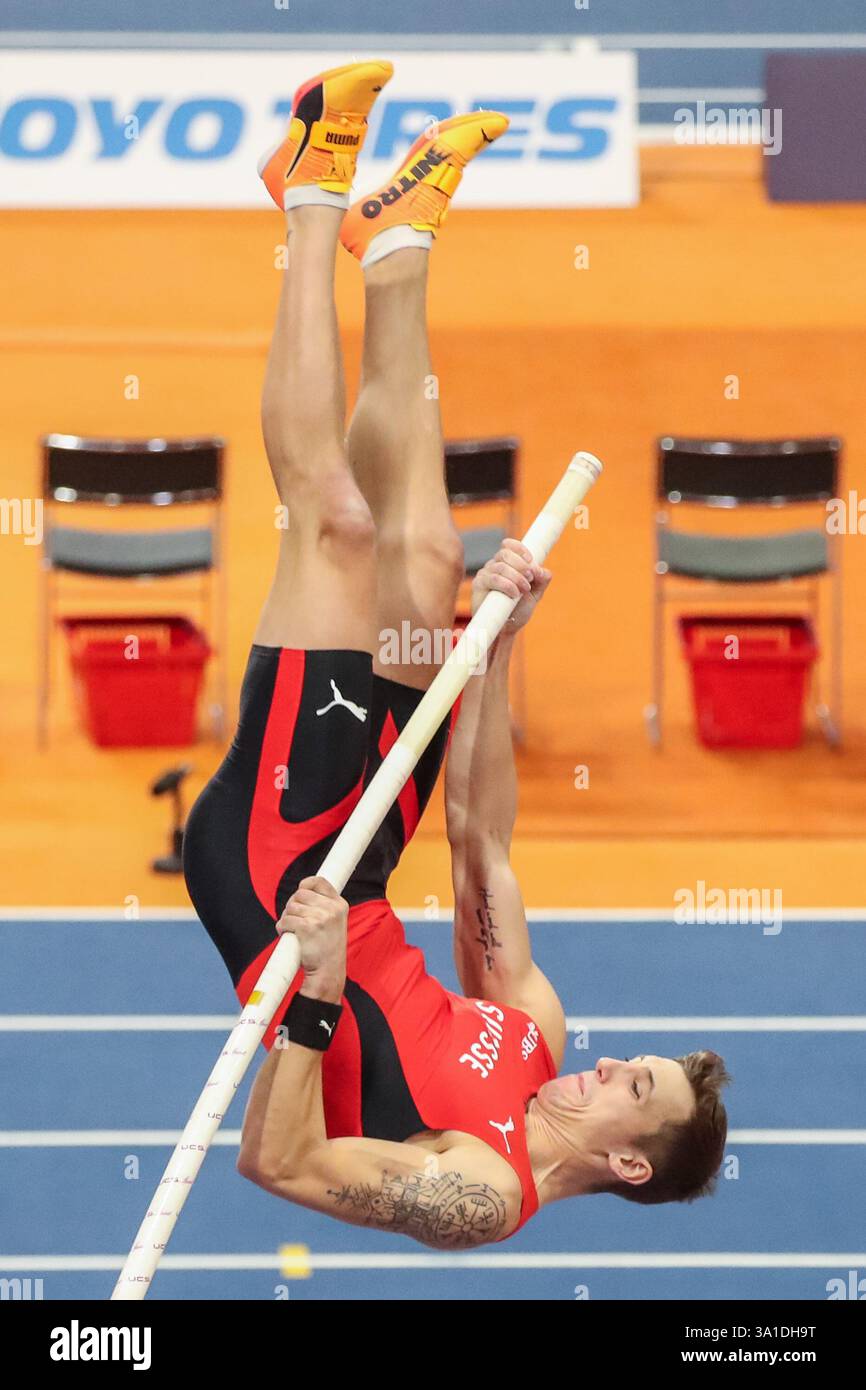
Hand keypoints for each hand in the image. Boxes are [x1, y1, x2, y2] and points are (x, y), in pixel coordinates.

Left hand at [276, 876, 346, 1000]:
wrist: (328, 972)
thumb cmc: (328, 949)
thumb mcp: (336, 923)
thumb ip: (324, 907)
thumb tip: (301, 892)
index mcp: (340, 905)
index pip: (319, 882)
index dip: (306, 884)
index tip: (301, 890)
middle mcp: (331, 909)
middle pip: (300, 894)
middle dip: (292, 905)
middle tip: (293, 918)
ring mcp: (320, 918)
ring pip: (290, 907)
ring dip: (286, 918)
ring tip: (291, 930)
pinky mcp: (306, 928)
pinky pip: (285, 920)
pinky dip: (281, 928)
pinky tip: (287, 934)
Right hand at [471, 538, 552, 631]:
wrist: (505, 629)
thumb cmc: (518, 610)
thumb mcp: (535, 594)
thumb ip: (541, 581)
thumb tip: (543, 571)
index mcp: (507, 563)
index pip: (509, 545)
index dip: (520, 549)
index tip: (531, 560)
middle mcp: (494, 565)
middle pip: (505, 553)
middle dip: (522, 565)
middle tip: (531, 578)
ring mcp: (485, 574)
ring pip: (500, 566)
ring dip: (517, 577)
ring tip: (525, 590)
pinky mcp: (478, 585)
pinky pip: (492, 578)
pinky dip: (507, 585)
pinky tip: (514, 594)